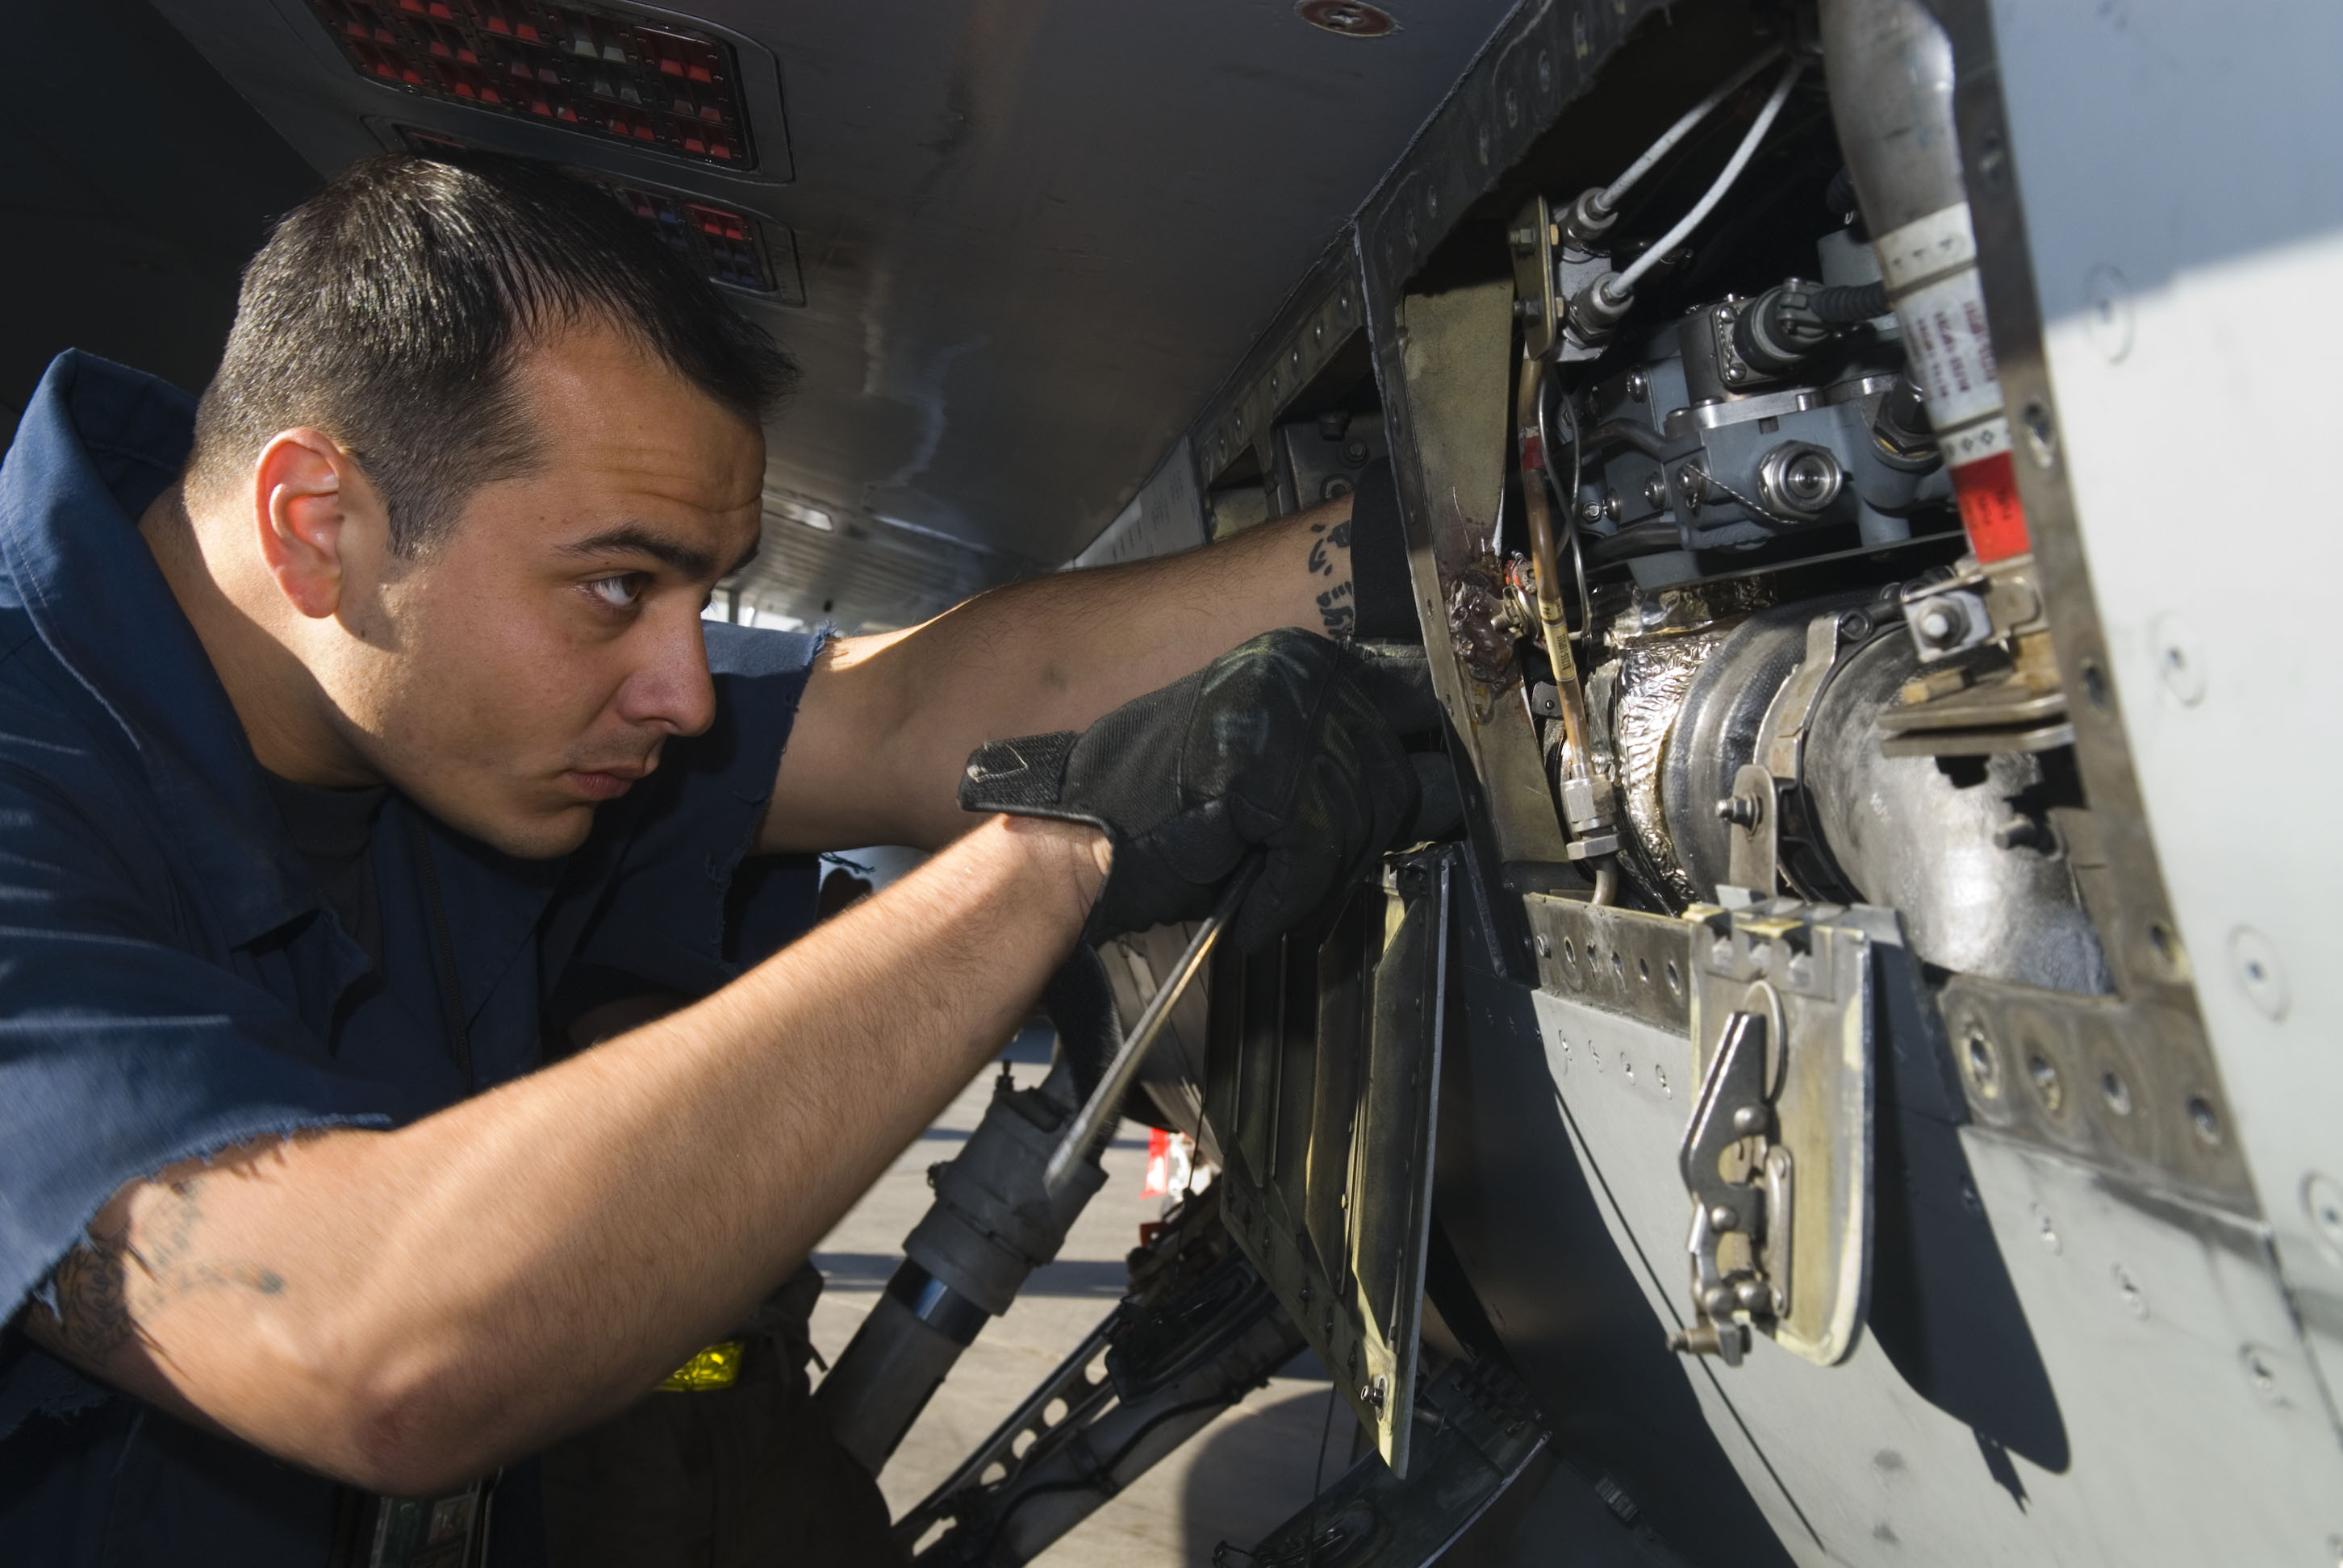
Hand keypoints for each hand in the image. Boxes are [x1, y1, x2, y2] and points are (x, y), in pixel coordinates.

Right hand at [959, 629, 1429, 948]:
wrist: (1081, 837)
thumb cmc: (1165, 819)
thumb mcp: (1271, 776)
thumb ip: (1339, 769)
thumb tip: (1434, 788)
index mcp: (1299, 660)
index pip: (1405, 708)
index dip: (1414, 774)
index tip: (1415, 810)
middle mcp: (1296, 671)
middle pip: (1390, 775)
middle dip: (1361, 846)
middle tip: (1318, 888)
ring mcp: (1277, 713)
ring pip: (1357, 818)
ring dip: (1323, 881)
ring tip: (1275, 902)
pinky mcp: (1259, 766)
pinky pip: (1313, 851)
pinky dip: (1289, 897)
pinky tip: (1256, 912)